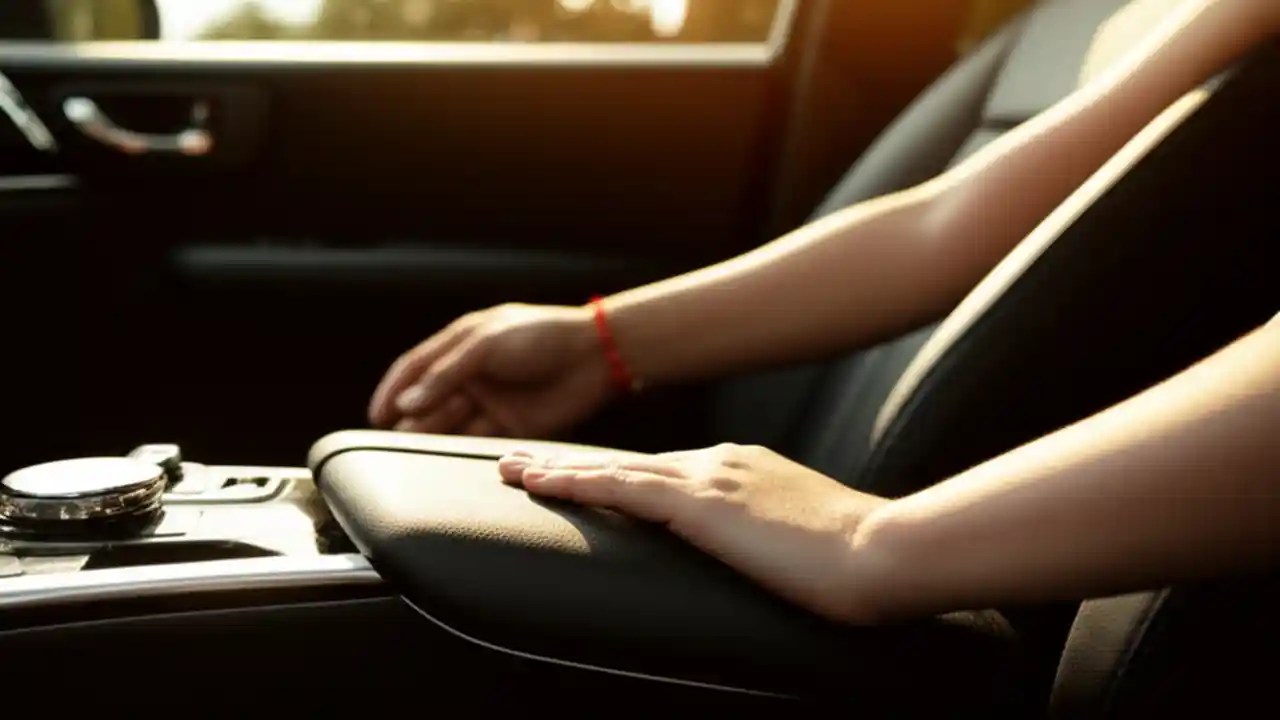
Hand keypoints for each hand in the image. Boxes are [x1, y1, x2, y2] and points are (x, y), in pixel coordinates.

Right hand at [369, 303, 612, 437]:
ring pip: (450, 423)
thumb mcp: (486, 345)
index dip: (393, 390)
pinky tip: (443, 459)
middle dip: (409, 419)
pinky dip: (459, 449)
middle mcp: (472, 375)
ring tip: (410, 451)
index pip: (415, 369)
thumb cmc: (541, 336)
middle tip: (389, 440)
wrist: (595, 354)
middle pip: (430, 400)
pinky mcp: (512, 426)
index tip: (375, 415)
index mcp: (462, 345)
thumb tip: (407, 404)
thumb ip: (446, 374)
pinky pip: (477, 440)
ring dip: (430, 436)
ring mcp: (491, 401)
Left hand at [498, 443, 890, 623]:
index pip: (665, 471)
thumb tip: (767, 559)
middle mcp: (721, 463)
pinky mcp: (701, 504)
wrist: (884, 549)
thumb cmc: (860, 558)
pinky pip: (622, 489)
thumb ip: (774, 539)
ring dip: (560, 471)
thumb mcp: (808, 540)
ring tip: (514, 472)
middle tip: (523, 464)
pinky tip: (543, 486)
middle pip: (630, 463)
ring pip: (615, 470)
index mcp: (745, 470)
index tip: (585, 477)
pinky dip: (578, 485)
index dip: (618, 474)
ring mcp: (710, 478)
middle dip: (574, 465)